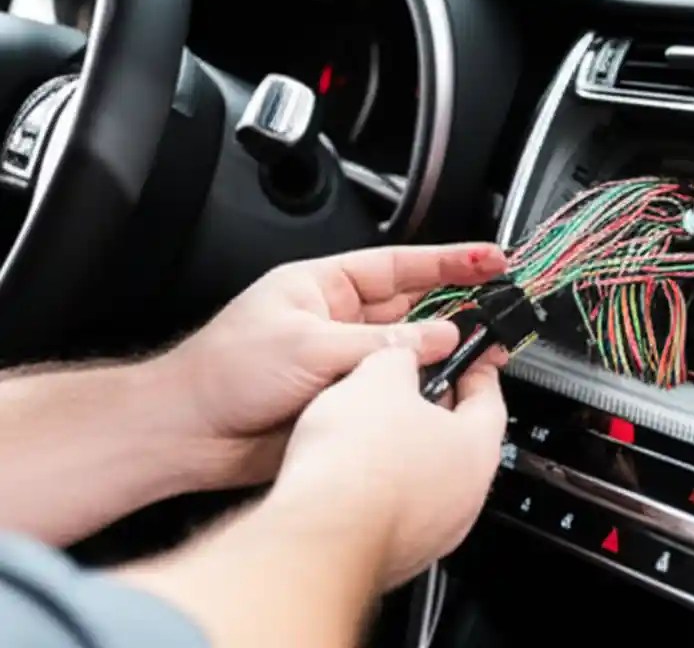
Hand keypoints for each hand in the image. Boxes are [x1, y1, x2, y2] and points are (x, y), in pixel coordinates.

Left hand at [156, 243, 506, 490]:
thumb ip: (382, 345)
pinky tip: (449, 392)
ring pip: (413, 353)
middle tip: (503, 309)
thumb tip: (440, 337)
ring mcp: (348, 364)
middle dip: (461, 306)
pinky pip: (399, 393)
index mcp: (325, 288)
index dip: (450, 261)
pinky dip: (426, 392)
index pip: (401, 266)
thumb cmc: (224, 374)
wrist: (189, 435)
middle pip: (416, 307)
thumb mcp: (307, 345)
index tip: (490, 259)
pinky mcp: (350, 402)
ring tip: (488, 353)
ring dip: (448, 353)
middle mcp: (341, 322)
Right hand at [271, 346, 508, 588]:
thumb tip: (400, 356)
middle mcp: (465, 496)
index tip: (467, 358)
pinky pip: (397, 510)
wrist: (319, 539)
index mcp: (477, 449)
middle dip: (433, 410)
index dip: (475, 369)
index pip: (490, 397)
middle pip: (459, 440)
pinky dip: (381, 490)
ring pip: (427, 478)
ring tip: (368, 431)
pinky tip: (349, 476)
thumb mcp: (378, 378)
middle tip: (408, 388)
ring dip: (404, 452)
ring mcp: (433, 531)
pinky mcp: (398, 553)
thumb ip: (398, 358)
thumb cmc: (356, 467)